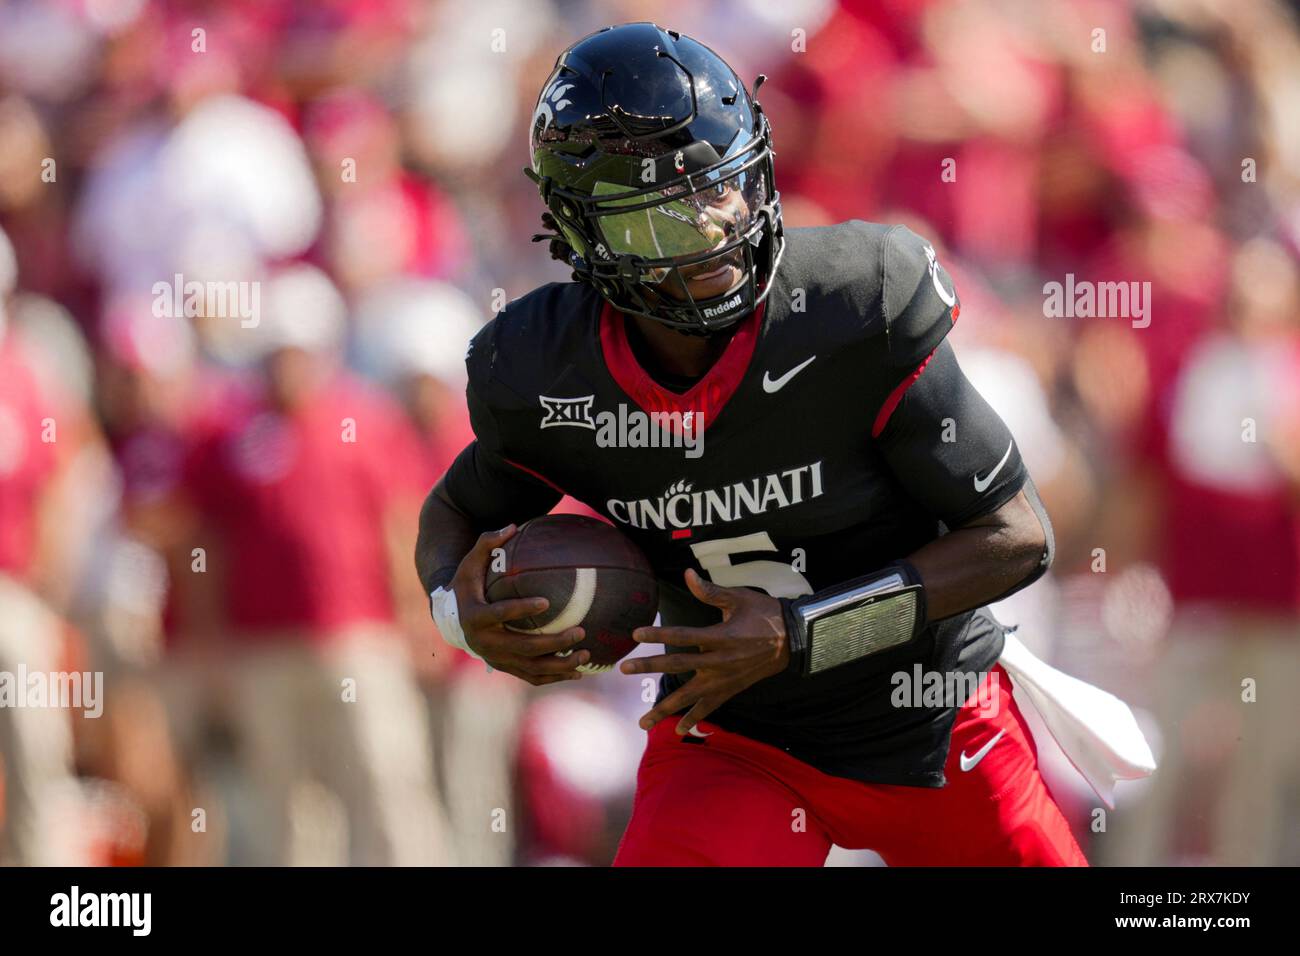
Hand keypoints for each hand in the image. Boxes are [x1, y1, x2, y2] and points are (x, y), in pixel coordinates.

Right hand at [451, 525, 589, 684]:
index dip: (521, 609)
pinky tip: (578, 672)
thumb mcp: (471, 563)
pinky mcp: (506, 668)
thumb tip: (511, 526)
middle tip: (580, 631)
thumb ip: (487, 543)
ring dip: (560, 665)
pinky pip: (532, 677)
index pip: (500, 614)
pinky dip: (554, 677)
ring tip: (586, 654)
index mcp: (475, 617)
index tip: (547, 602)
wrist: (453, 619)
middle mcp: (485, 643)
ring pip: (531, 668)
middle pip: (523, 647)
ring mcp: (496, 659)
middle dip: (553, 642)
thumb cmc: (467, 585)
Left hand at [619, 569, 788, 734]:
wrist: (792, 641)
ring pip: (689, 697)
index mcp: (719, 636)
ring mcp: (723, 679)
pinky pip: (709, 708)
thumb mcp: (739, 598)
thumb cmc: (764, 615)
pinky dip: (694, 719)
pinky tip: (679, 731)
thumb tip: (687, 573)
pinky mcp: (730, 689)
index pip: (682, 635)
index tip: (636, 634)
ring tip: (642, 722)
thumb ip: (709, 591)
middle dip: (649, 667)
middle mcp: (718, 661)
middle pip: (677, 665)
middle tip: (624, 670)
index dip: (658, 633)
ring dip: (664, 710)